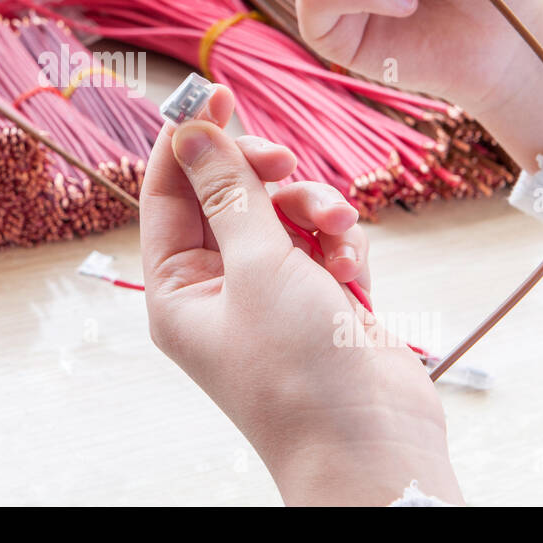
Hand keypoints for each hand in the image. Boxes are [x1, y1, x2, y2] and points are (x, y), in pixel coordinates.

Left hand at [140, 84, 463, 505]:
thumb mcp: (258, 269)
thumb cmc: (302, 375)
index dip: (189, 140)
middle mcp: (219, 287)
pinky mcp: (320, 299)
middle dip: (264, 176)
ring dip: (314, 210)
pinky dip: (343, 245)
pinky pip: (324, 242)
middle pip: (229, 194)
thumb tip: (194, 133)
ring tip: (339, 231)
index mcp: (179, 287)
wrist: (375, 449)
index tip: (214, 93)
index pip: (167, 193)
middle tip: (285, 164)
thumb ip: (230, 193)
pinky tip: (355, 273)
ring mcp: (272, 294)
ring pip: (283, 213)